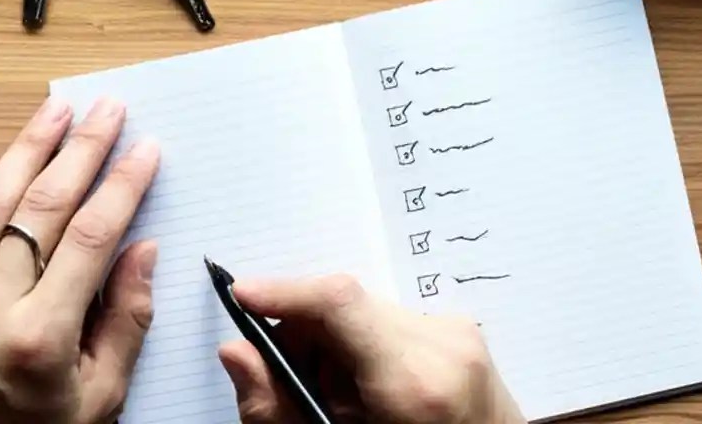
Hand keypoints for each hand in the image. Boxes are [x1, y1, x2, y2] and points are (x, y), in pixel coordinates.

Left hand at [0, 97, 159, 423]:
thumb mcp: (100, 400)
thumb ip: (126, 322)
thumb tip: (143, 252)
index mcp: (39, 338)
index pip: (92, 236)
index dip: (124, 185)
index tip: (145, 151)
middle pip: (43, 207)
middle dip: (82, 149)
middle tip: (108, 110)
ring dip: (26, 148)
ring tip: (56, 110)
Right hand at [218, 275, 524, 423]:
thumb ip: (278, 410)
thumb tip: (235, 351)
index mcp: (414, 381)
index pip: (338, 302)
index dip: (283, 291)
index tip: (240, 295)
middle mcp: (444, 342)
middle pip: (346, 307)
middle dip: (304, 335)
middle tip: (291, 384)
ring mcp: (461, 333)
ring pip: (367, 314)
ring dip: (337, 346)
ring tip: (343, 400)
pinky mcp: (465, 332)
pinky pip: (395, 323)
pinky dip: (368, 350)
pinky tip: (372, 393)